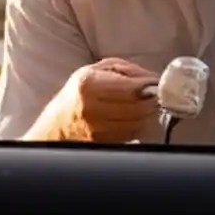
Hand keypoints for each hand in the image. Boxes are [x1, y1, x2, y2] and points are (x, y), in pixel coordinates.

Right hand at [23, 58, 158, 142]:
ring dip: (147, 114)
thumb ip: (127, 70)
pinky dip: (139, 126)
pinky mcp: (104, 144)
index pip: (132, 88)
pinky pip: (133, 134)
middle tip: (154, 95)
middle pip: (138, 107)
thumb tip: (153, 80)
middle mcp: (92, 108)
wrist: (59, 124)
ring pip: (139, 122)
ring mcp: (97, 130)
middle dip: (151, 100)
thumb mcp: (98, 70)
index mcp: (89, 84)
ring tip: (143, 106)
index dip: (149, 86)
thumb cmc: (79, 93)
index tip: (155, 84)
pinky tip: (135, 118)